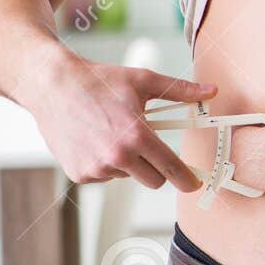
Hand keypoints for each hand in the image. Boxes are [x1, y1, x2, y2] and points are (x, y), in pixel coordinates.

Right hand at [23, 49, 213, 191]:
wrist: (53, 86)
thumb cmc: (99, 81)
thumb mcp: (144, 80)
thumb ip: (181, 90)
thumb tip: (211, 91)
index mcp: (136, 135)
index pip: (170, 167)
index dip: (186, 178)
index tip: (194, 184)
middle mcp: (116, 156)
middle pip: (153, 180)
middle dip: (158, 167)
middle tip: (150, 146)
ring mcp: (96, 168)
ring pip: (128, 176)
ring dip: (129, 162)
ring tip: (114, 133)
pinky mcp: (79, 174)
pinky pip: (106, 176)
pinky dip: (107, 163)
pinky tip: (96, 140)